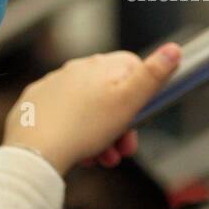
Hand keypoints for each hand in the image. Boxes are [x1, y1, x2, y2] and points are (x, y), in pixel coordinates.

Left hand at [3, 43, 181, 174]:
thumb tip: (174, 49)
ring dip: (99, 135)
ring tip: (101, 159)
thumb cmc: (84, 128)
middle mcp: (74, 69)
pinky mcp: (34, 104)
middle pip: (109, 94)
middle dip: (120, 124)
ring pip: (86, 108)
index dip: (142, 95)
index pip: (131, 67)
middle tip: (122, 150)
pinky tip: (77, 152)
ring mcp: (51, 86)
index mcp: (99, 65)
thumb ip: (153, 75)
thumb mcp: (129, 102)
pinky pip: (62, 117)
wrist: (36, 151)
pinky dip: (73, 133)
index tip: (141, 117)